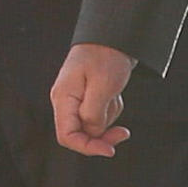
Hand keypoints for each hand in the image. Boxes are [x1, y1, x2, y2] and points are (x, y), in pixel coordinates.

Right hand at [53, 43, 136, 157]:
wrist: (112, 36)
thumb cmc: (106, 57)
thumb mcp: (103, 86)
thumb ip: (94, 114)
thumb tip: (93, 132)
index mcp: (63, 98)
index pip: (67, 136)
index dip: (87, 147)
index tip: (110, 150)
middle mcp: (65, 102)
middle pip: (81, 134)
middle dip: (103, 134)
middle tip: (124, 132)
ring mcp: (75, 101)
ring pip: (92, 126)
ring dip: (109, 118)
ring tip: (116, 96)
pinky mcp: (86, 99)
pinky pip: (99, 116)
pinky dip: (111, 109)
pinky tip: (114, 93)